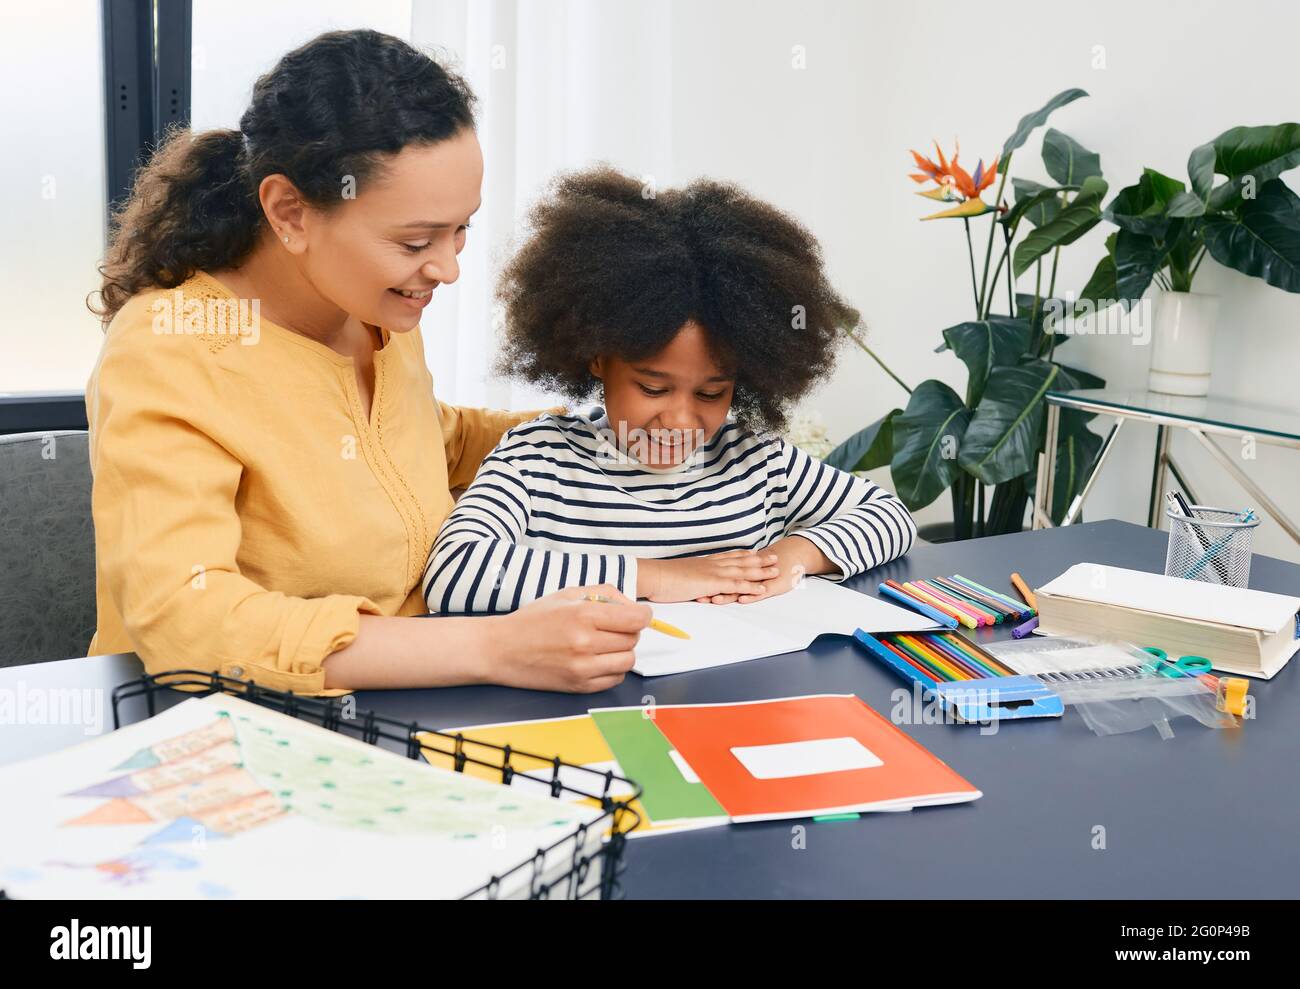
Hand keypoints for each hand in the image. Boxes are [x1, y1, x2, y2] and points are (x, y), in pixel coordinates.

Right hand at [490, 584, 650, 692]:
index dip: (643, 615)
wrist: (501, 650)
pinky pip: (615, 679)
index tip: (639, 614)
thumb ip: (604, 594)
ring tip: (604, 643)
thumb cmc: (533, 619)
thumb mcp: (567, 594)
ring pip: (628, 660)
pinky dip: (612, 668)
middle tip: (613, 627)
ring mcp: (583, 668)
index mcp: (583, 615)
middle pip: (633, 639)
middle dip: (629, 630)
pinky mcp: (579, 686)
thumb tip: (632, 604)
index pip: (636, 619)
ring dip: (622, 651)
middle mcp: (585, 643)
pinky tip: (597, 658)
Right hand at [637, 550, 779, 602]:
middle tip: (774, 557)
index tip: (754, 552)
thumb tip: (690, 582)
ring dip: (761, 571)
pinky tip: (762, 589)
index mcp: (703, 562)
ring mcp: (713, 573)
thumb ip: (688, 577)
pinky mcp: (713, 584)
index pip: (727, 556)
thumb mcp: (677, 575)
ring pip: (743, 571)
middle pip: (740, 561)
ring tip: (776, 570)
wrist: (653, 576)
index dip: (742, 554)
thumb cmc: (660, 577)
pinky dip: (751, 587)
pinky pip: (737, 585)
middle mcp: (711, 565)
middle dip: (759, 560)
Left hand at [708, 537, 837, 604]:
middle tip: (697, 596)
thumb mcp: (748, 567)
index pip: (718, 575)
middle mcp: (747, 573)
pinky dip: (751, 595)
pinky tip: (742, 599)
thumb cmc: (770, 563)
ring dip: (728, 594)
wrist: (793, 554)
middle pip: (727, 582)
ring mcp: (760, 578)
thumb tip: (711, 581)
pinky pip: (761, 591)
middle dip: (712, 590)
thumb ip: (732, 571)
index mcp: (738, 568)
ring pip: (742, 586)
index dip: (704, 581)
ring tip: (716, 600)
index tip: (690, 587)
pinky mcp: (774, 584)